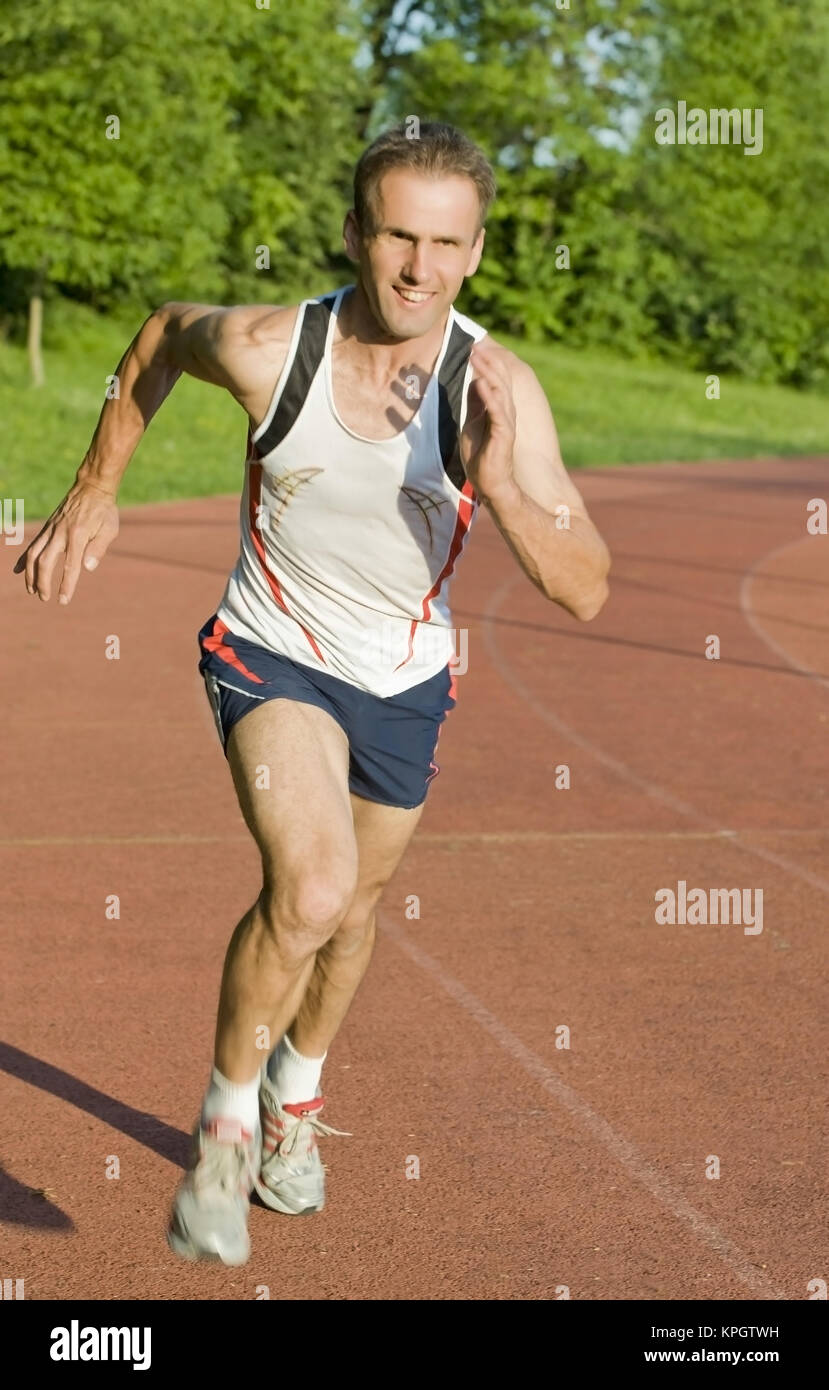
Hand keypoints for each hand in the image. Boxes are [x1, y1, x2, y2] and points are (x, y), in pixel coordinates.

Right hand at [14, 479, 119, 603]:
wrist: (91, 488)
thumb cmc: (104, 511)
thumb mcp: (109, 529)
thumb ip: (98, 548)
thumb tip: (87, 568)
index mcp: (78, 535)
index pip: (71, 566)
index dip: (66, 585)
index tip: (63, 600)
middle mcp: (61, 533)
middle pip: (45, 561)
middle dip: (42, 582)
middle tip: (44, 598)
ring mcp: (51, 529)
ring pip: (34, 553)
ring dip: (30, 573)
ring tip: (31, 590)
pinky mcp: (47, 528)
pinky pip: (33, 544)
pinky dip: (25, 558)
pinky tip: (19, 570)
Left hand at [460, 340, 517, 503]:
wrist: (491, 483)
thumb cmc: (482, 457)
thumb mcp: (473, 423)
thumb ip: (475, 403)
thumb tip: (473, 382)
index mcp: (497, 407)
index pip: (493, 378)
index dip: (485, 362)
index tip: (473, 345)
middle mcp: (504, 410)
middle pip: (498, 379)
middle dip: (487, 359)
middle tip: (475, 342)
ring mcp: (505, 421)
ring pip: (499, 390)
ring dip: (487, 371)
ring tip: (476, 355)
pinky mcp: (503, 433)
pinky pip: (496, 411)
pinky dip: (488, 396)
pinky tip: (480, 382)